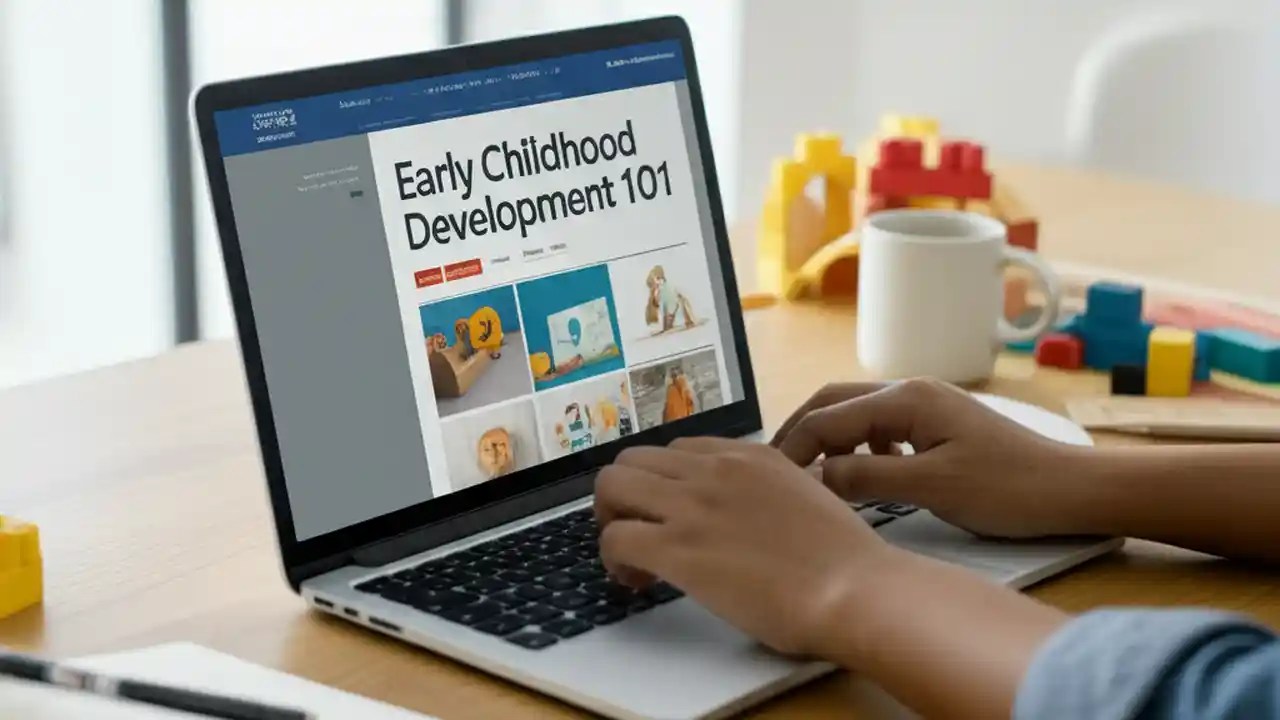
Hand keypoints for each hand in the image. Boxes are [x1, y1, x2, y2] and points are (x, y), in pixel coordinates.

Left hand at [594, 438, 891, 655]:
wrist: (854, 588)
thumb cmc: (844, 558)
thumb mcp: (806, 496)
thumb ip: (768, 492)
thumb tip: (748, 512)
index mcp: (748, 456)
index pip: (677, 451)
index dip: (665, 486)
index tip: (673, 517)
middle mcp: (714, 469)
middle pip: (633, 461)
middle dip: (625, 497)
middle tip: (640, 534)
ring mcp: (691, 506)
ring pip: (611, 487)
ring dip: (611, 521)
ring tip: (632, 559)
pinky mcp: (677, 548)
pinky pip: (614, 539)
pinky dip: (613, 560)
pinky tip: (638, 582)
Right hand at [772, 378, 1095, 537]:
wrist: (1072, 489)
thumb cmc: (1009, 489)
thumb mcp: (931, 487)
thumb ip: (866, 478)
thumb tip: (815, 478)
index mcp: (905, 399)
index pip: (827, 418)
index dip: (793, 449)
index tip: (770, 481)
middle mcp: (910, 391)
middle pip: (833, 403)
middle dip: (801, 434)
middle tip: (776, 472)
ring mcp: (925, 406)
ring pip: (856, 416)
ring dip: (828, 441)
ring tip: (809, 477)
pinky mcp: (937, 425)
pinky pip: (880, 429)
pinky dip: (858, 449)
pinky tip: (862, 477)